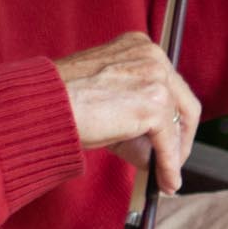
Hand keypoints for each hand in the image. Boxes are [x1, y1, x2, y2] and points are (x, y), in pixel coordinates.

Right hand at [55, 34, 201, 194]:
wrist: (45, 105)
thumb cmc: (63, 102)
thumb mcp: (107, 99)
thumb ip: (135, 113)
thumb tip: (156, 150)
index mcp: (139, 47)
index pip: (170, 84)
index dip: (173, 116)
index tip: (170, 138)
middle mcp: (152, 55)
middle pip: (183, 101)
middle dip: (180, 137)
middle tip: (173, 161)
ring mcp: (155, 77)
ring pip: (177, 124)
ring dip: (172, 154)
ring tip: (165, 177)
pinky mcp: (154, 103)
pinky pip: (168, 141)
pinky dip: (169, 165)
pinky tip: (166, 181)